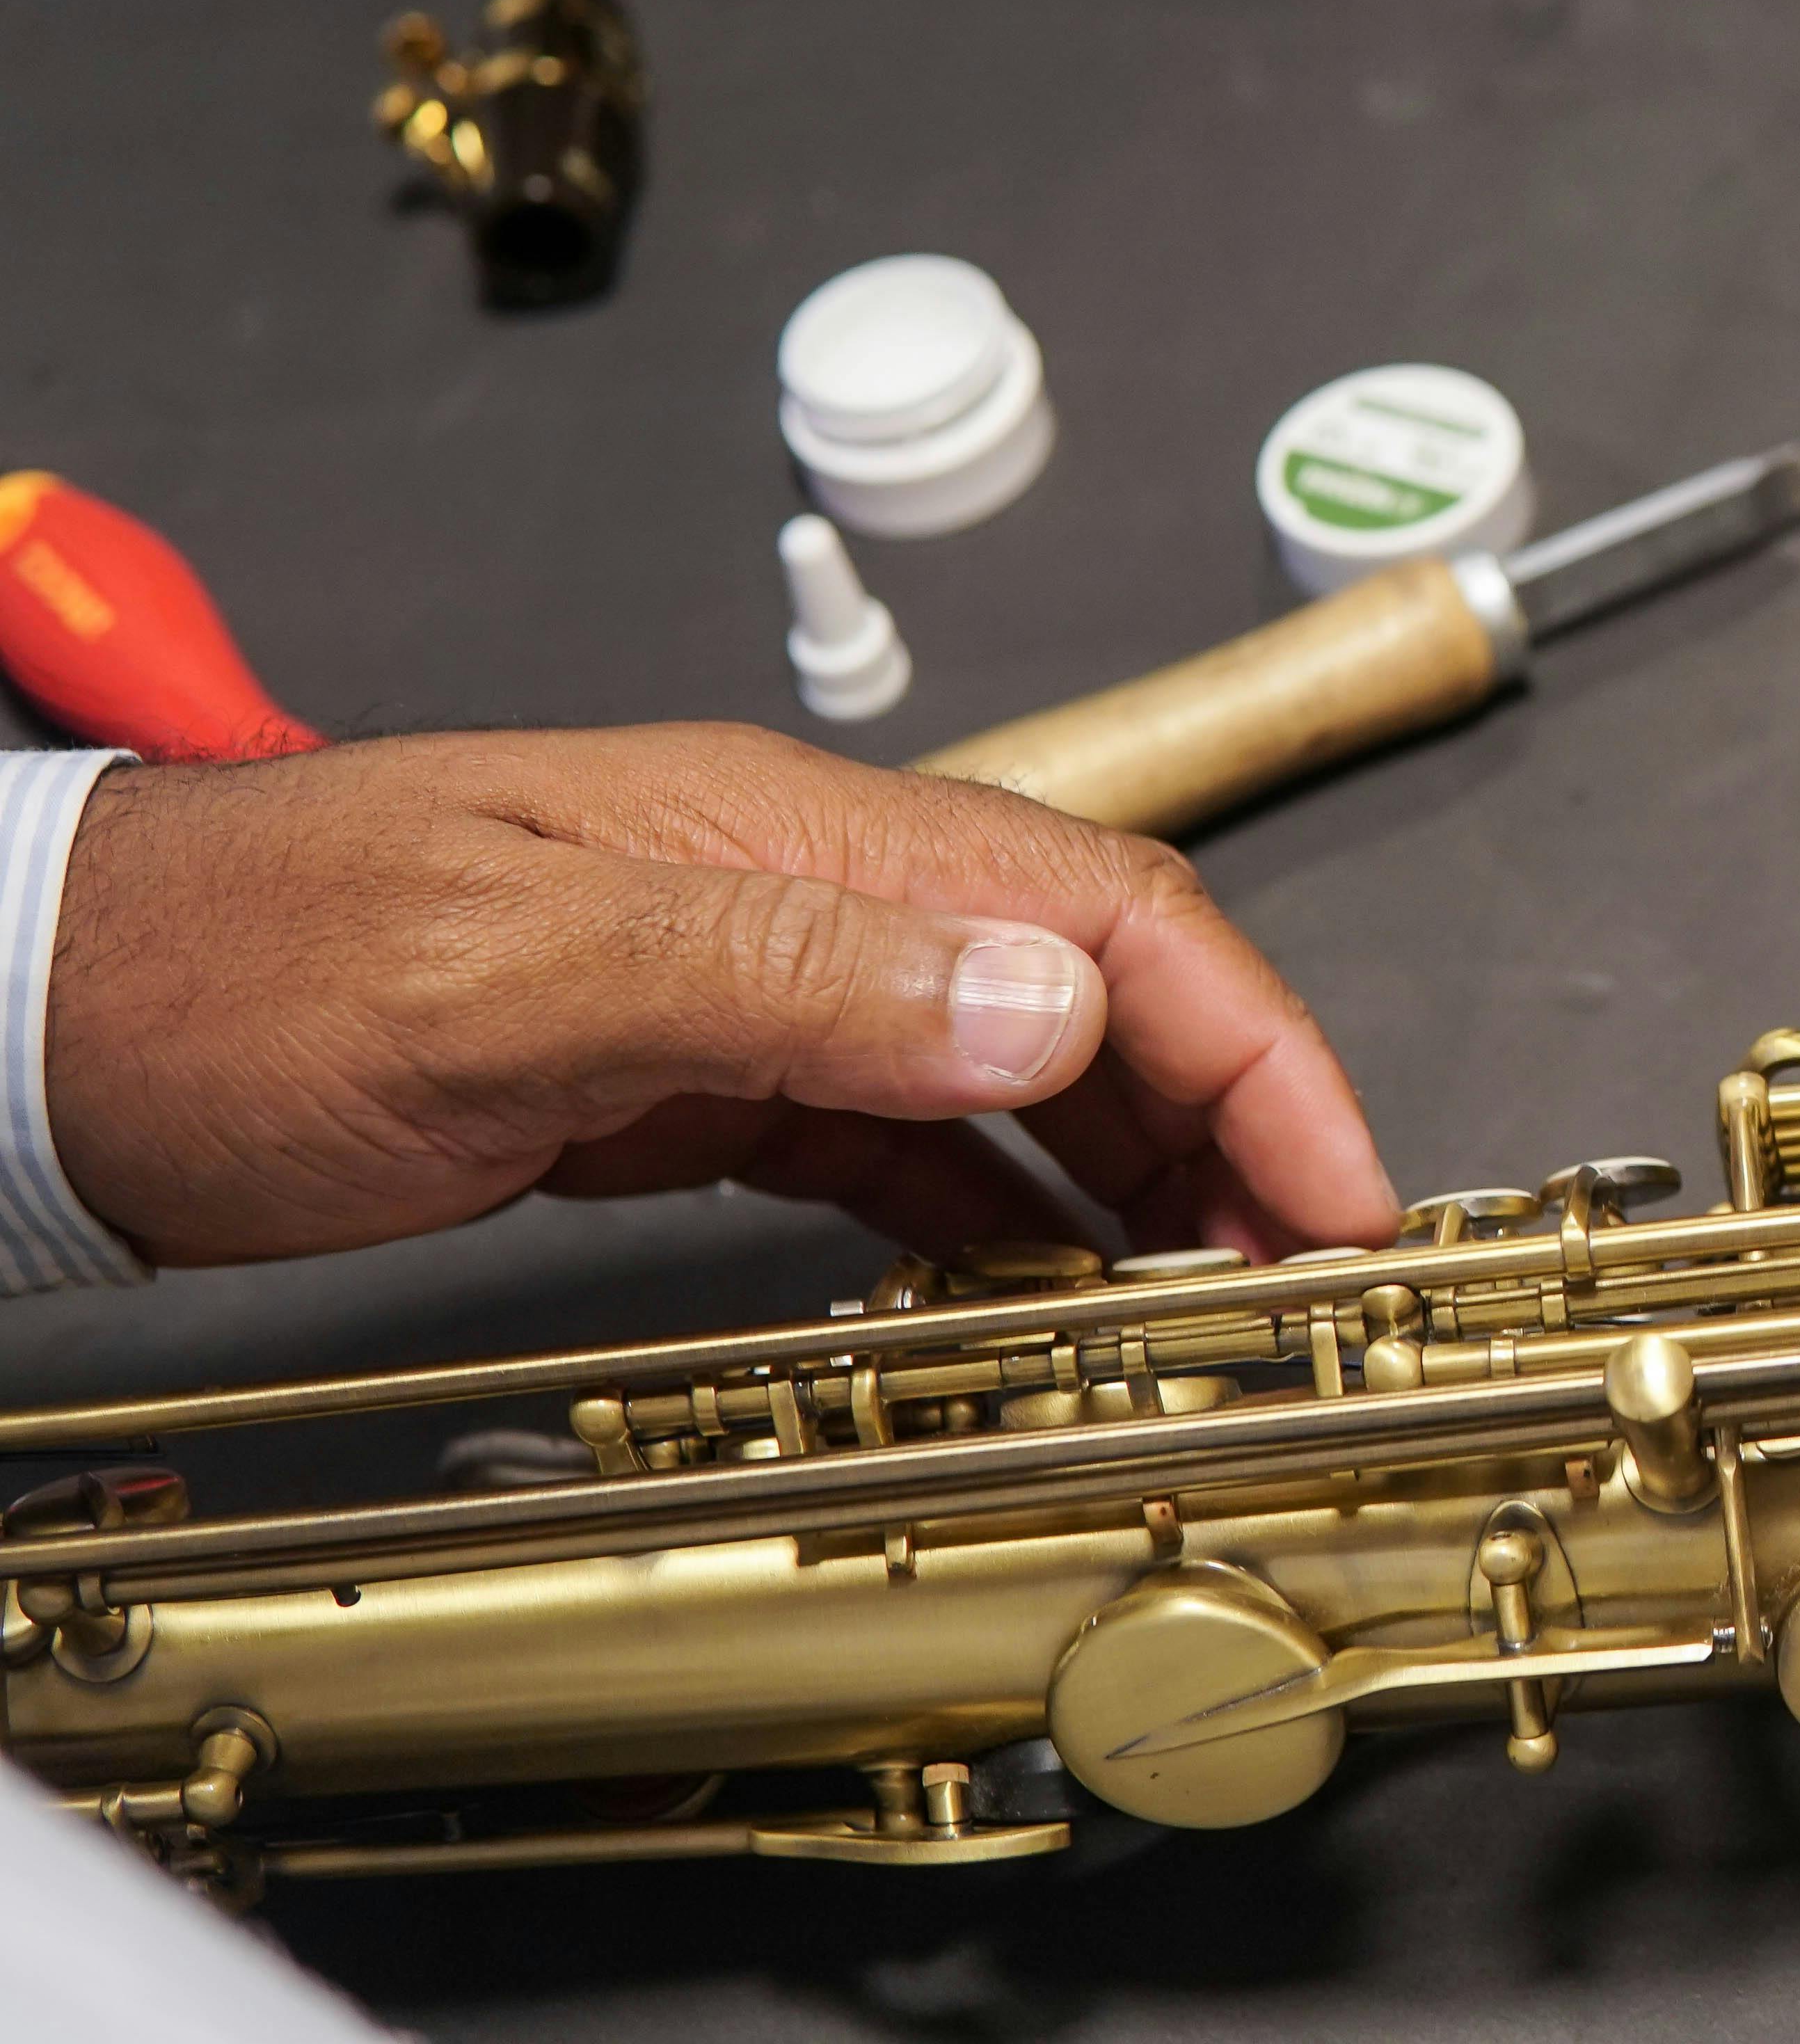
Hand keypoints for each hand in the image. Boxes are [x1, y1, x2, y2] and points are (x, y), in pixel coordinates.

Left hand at [41, 726, 1401, 1268]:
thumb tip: (1043, 996)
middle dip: (1236, 1118)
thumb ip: (788, 972)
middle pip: (1096, 987)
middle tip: (1304, 1276)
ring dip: (1137, 1168)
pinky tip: (1032, 1275)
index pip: (1106, 916)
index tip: (1338, 1186)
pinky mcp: (695, 1070)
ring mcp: (754, 979)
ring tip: (1205, 1293)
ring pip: (1017, 1062)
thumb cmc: (246, 967)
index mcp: (796, 841)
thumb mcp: (517, 966)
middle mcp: (802, 897)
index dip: (1260, 1048)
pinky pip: (902, 1132)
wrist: (68, 1019)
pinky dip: (997, 1201)